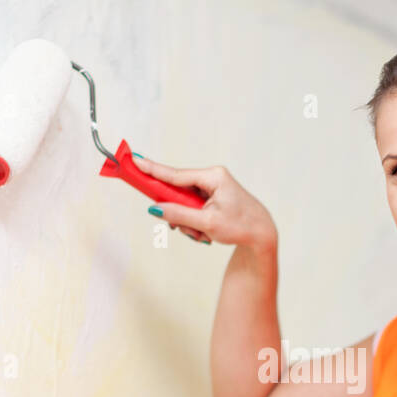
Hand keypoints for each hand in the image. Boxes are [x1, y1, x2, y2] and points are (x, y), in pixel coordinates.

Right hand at [135, 156, 276, 249]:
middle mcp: (211, 178)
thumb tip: (155, 209)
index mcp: (213, 177)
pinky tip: (204, 233)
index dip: (153, 170)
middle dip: (178, 213)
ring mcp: (211, 188)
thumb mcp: (208, 223)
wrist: (262, 235)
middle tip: (187, 226)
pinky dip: (193, 223)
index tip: (135, 162)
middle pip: (177, 191)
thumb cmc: (241, 226)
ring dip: (187, 222)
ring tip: (203, 234)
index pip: (176, 174)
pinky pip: (191, 208)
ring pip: (183, 203)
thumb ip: (179, 215)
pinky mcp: (211, 198)